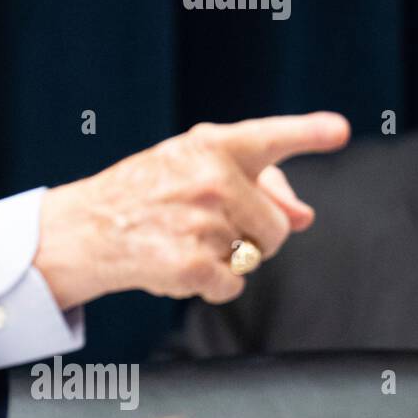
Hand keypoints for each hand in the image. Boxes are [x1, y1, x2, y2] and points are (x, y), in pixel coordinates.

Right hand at [34, 112, 350, 309]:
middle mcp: (209, 178)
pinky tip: (174, 264)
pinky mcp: (192, 263)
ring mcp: (201, 222)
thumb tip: (304, 216)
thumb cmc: (141, 196)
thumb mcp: (190, 170)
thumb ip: (257, 184)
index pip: (268, 138)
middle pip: (276, 225)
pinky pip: (232, 286)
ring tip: (180, 240)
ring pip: (253, 258)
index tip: (338, 130)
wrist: (80, 231)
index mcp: (209, 146)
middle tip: (206, 227)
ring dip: (224, 260)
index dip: (308, 132)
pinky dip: (208, 285)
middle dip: (254, 236)